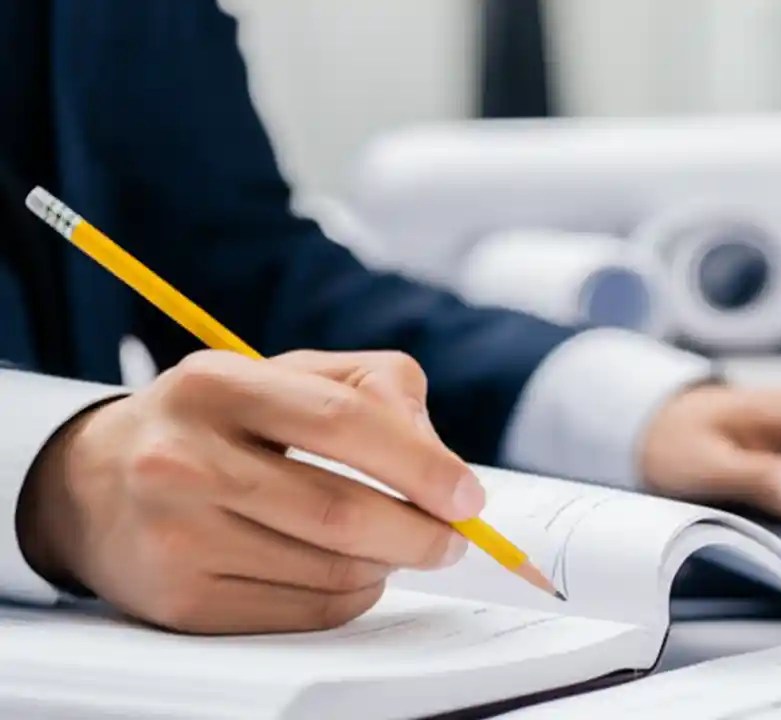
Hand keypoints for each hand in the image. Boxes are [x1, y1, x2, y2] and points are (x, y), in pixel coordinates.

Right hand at [16, 350, 482, 634]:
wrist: (96, 482)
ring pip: (330, 570)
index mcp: (216, 383)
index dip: (421, 463)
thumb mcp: (288, 375)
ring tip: (393, 546)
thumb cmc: (218, 423)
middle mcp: (183, 458)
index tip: (467, 496)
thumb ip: (377, 387)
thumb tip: (439, 454)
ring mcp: (175, 535)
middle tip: (452, 539)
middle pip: (339, 511)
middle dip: (419, 532)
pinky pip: (305, 612)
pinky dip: (351, 597)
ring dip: (387, 565)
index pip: (342, 421)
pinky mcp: (180, 600)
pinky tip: (351, 573)